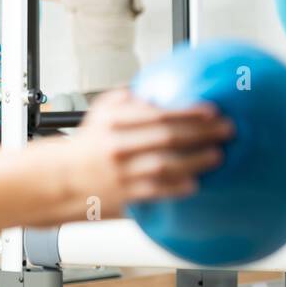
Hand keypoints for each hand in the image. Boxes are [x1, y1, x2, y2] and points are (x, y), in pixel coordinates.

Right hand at [59, 88, 231, 216]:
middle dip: (202, 133)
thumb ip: (128, 100)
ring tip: (217, 155)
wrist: (58, 179)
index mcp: (113, 122)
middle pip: (168, 138)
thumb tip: (157, 91)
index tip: (211, 110)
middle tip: (227, 130)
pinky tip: (195, 182)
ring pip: (166, 165)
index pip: (157, 113)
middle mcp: (117, 146)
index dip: (188, 112)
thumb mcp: (100, 113)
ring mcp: (121, 172)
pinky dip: (177, 187)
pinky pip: (156, 191)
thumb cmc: (86, 145)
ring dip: (196, 160)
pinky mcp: (124, 195)